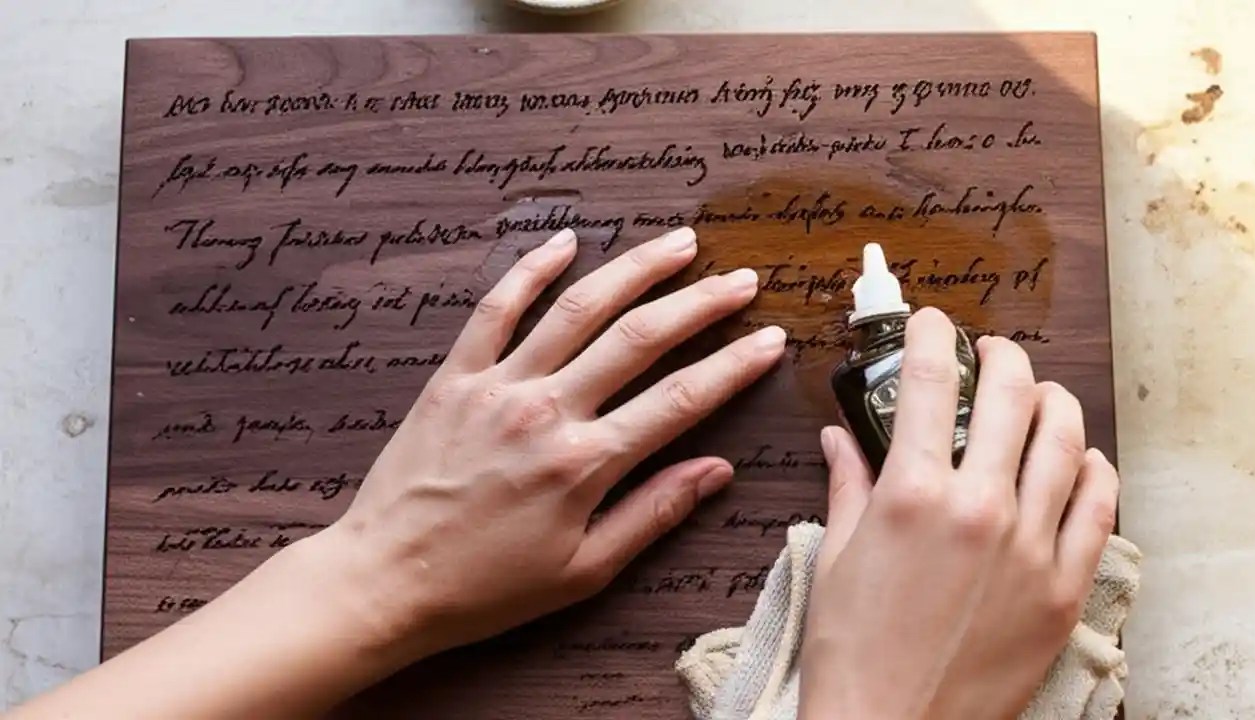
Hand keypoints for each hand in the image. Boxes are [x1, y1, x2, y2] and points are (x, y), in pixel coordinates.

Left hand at [327, 227, 785, 663]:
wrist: (383, 581)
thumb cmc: (485, 588)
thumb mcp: (583, 570)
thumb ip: (653, 513)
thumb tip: (717, 470)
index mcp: (585, 463)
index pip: (680, 399)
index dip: (732, 365)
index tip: (769, 339)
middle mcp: (547, 411)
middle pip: (639, 338)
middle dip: (699, 303)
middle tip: (740, 280)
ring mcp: (497, 385)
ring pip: (577, 308)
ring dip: (634, 269)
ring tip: (679, 243)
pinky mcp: (454, 376)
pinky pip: (496, 308)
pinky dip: (531, 268)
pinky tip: (565, 239)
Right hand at [799, 308, 1117, 719]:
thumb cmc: (853, 651)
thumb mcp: (835, 558)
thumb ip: (846, 485)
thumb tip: (837, 440)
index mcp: (911, 494)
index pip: (929, 380)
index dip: (930, 335)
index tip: (931, 323)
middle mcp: (978, 508)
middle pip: (1010, 393)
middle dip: (1001, 355)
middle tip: (990, 352)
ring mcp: (1029, 547)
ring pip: (1065, 438)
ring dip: (1052, 400)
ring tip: (1038, 395)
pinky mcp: (1063, 588)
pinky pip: (1099, 505)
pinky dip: (1094, 468)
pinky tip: (1080, 460)